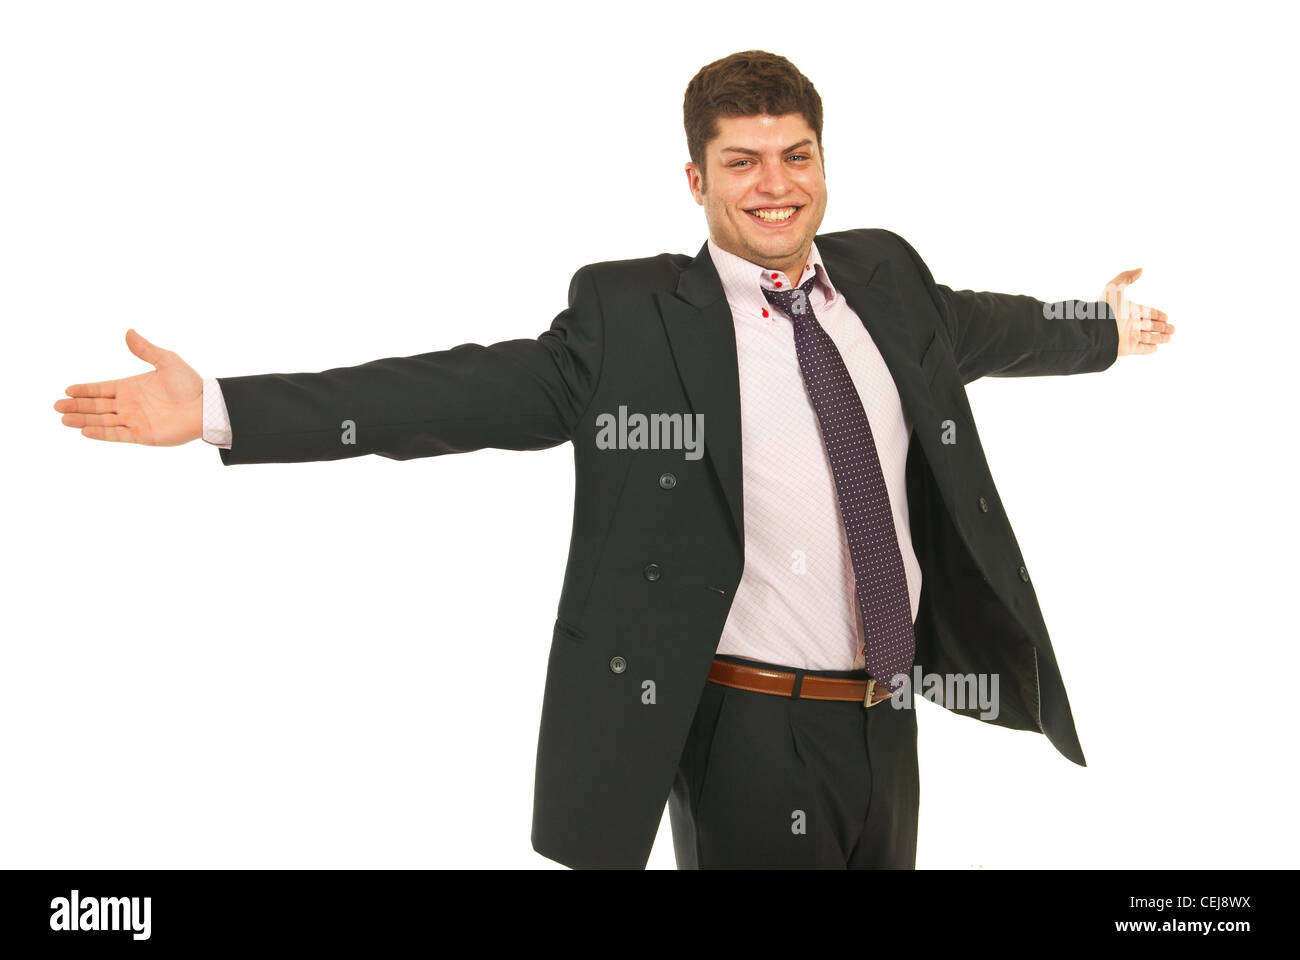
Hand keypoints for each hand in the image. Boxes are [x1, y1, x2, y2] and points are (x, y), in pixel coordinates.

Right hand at [55, 329, 203, 444]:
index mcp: (131, 387)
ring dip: (83, 420)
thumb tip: (129, 332)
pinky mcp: (143, 435)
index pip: (101, 389)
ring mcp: (134, 420)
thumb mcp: (166, 361)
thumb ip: (145, 350)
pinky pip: (117, 435)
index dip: (85, 390)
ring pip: (102, 420)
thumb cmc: (190, 383)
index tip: (67, 390)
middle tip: (57, 406)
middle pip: (96, 406)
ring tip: (64, 419)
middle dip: (77, 406)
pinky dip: (101, 433)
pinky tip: (85, 430)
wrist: (206, 406)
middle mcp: (129, 405)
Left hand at [1101, 268, 1174, 356]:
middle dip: (1162, 327)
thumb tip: (1140, 269)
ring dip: (1159, 338)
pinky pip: (1141, 349)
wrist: (1096, 328)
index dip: (1157, 315)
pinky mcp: (1128, 348)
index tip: (1166, 317)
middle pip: (1150, 326)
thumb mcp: (1115, 287)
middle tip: (1173, 329)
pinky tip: (1156, 348)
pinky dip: (1149, 349)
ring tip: (1170, 337)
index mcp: (1129, 311)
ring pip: (1148, 337)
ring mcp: (1129, 337)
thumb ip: (1127, 277)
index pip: (1147, 313)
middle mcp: (1130, 324)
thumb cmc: (1106, 307)